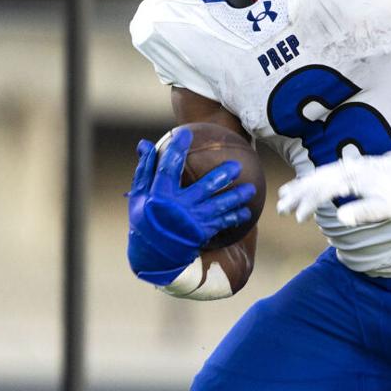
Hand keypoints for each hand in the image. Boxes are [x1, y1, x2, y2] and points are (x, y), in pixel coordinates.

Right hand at [126, 130, 255, 285]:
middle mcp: (178, 207)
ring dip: (237, 197)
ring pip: (220, 206)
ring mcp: (193, 221)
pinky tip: (247, 212)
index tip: (185, 134)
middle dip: (222, 175)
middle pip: (204, 187)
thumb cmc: (145, 220)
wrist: (153, 255)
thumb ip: (145, 170)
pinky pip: (223, 223)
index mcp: (159, 196)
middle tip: (237, 166)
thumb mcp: (139, 196)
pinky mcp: (202, 232)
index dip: (176, 149)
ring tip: (251, 189)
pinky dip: (236, 217)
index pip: (168, 167)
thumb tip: (144, 143)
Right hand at [277, 150, 390, 226]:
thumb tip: (340, 217)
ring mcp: (348, 165)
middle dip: (296, 196)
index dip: (308, 205)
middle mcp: (346, 169)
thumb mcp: (386, 208)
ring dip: (299, 186)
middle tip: (279, 210)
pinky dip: (311, 178)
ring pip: (317, 175)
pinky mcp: (351, 165)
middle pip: (314, 181)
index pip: (322, 192)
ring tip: (283, 196)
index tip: (298, 219)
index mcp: (351, 179)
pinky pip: (325, 171)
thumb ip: (363, 212)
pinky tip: (305, 184)